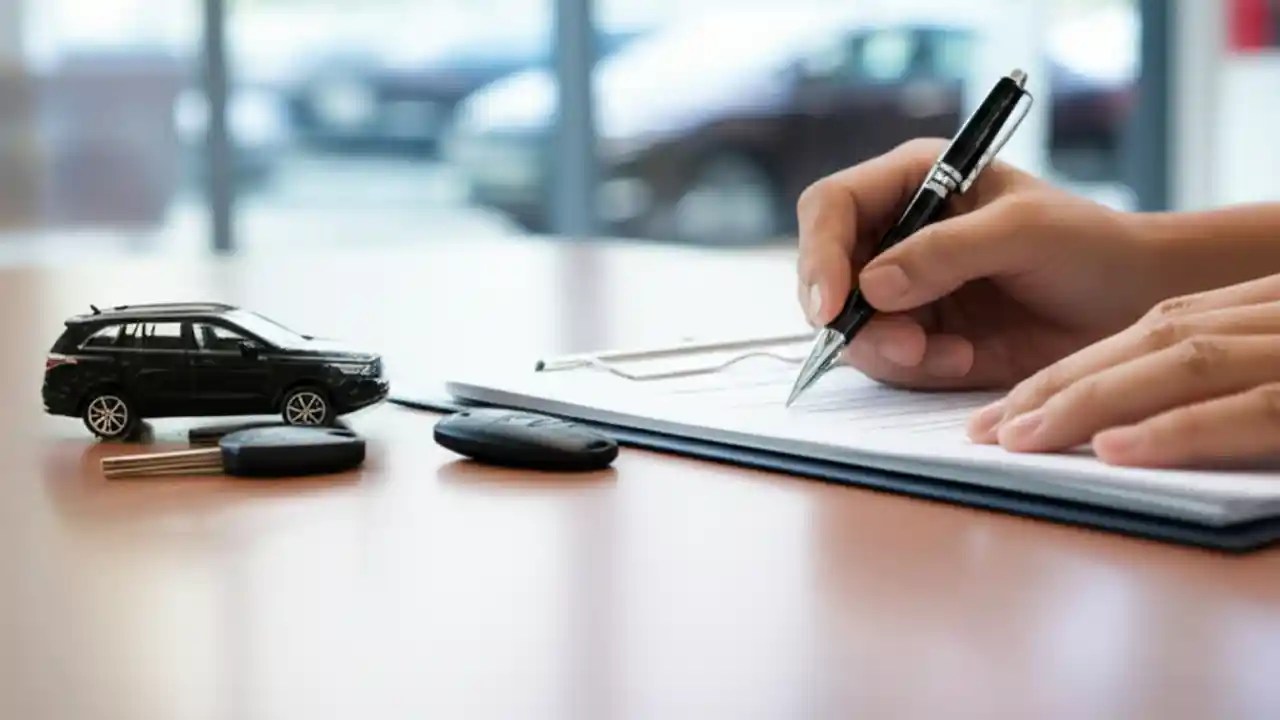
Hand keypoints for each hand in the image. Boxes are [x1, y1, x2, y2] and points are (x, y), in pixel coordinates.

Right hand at [797, 139, 1160, 390]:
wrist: (1132, 305)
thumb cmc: (1091, 246)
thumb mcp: (1023, 233)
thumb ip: (946, 251)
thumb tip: (872, 286)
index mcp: (913, 181)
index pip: (831, 207)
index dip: (819, 253)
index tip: (833, 304)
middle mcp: (896, 232)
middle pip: (827, 274)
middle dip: (856, 318)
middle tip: (906, 347)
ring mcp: (904, 288)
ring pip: (850, 325)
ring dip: (889, 350)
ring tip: (951, 355)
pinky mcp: (919, 335)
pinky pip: (885, 360)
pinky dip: (915, 369)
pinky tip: (964, 359)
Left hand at [969, 274, 1279, 467]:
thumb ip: (1231, 378)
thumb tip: (1136, 422)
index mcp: (1265, 310)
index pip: (1155, 331)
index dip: (1076, 371)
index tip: (1008, 413)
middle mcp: (1273, 318)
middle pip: (1153, 341)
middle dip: (1062, 385)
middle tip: (986, 432)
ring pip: (1184, 365)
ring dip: (1094, 400)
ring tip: (1020, 438)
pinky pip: (1248, 411)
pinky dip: (1175, 429)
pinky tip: (1111, 449)